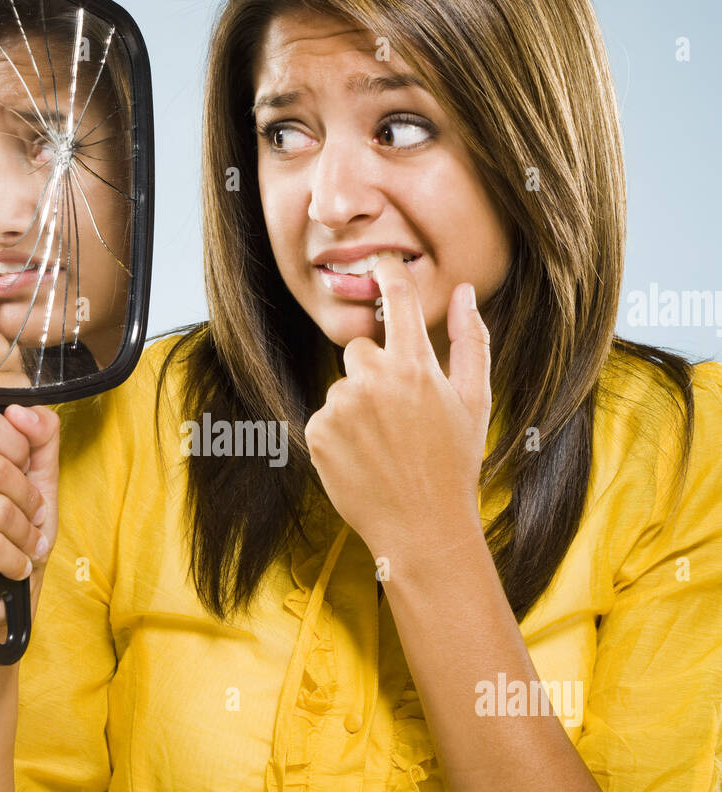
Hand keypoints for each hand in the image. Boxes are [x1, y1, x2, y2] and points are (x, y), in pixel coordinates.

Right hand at [0, 403, 60, 625]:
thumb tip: (23, 410)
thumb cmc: (15, 533)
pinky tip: (13, 566)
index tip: (26, 474)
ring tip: (26, 546)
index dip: (18, 449)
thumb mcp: (38, 479)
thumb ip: (41, 438)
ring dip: (25, 535)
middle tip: (33, 519)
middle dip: (28, 500)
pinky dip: (14, 560)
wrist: (0, 598)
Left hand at [303, 256, 491, 566]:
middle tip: (399, 414)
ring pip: (342, 387)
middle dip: (376, 371)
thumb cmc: (454, 464)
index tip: (382, 262)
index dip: (389, 274)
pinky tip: (364, 459)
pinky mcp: (316, 434)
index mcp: (414, 367)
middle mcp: (372, 381)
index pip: (397, 299)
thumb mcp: (474, 402)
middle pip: (360, 349)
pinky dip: (339, 434)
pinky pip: (324, 417)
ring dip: (358, 407)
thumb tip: (463, 292)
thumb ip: (470, 341)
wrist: (421, 529)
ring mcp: (339, 408)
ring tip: (384, 446)